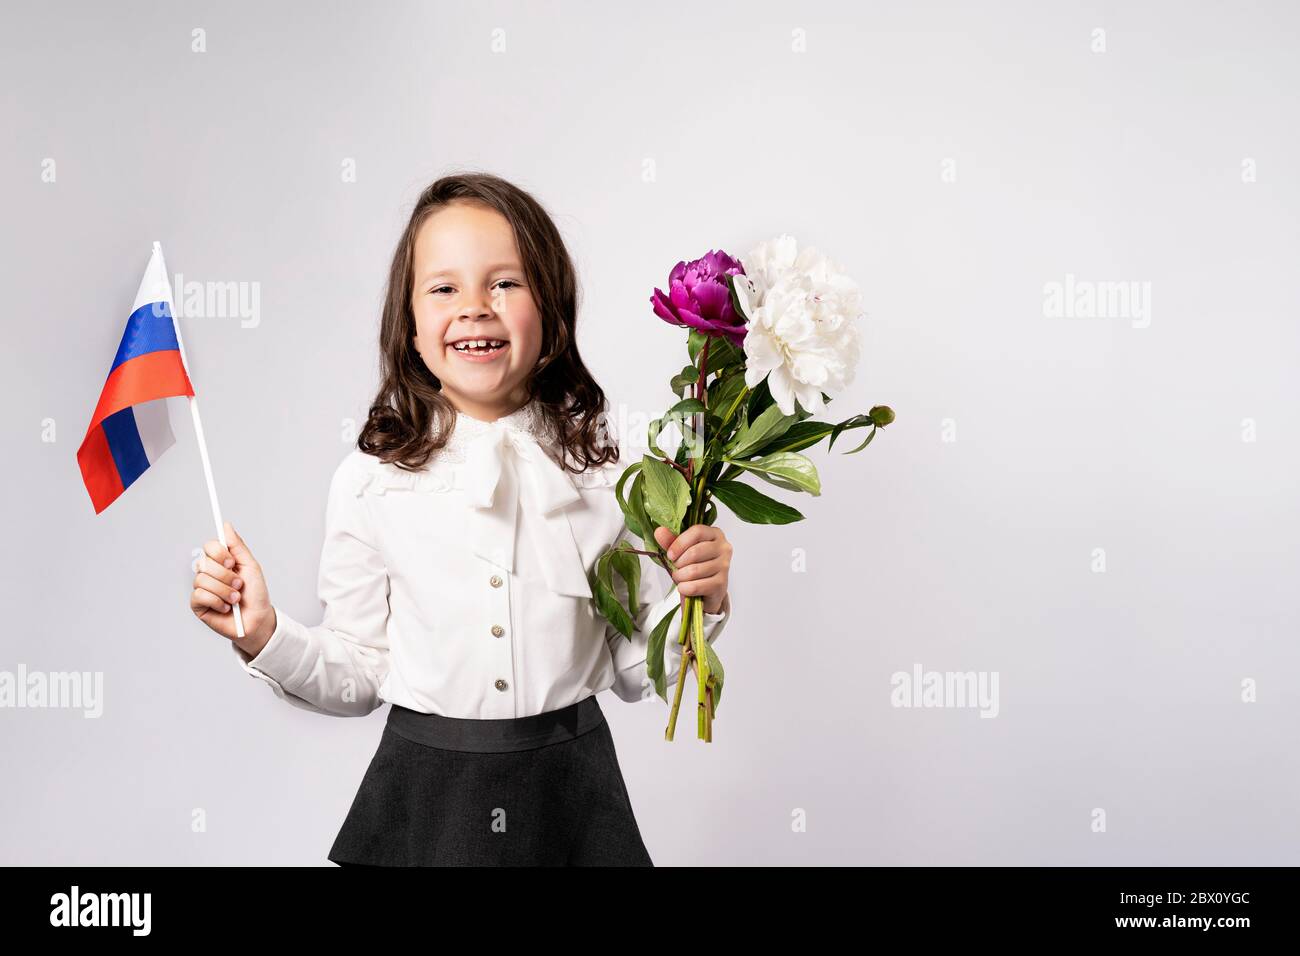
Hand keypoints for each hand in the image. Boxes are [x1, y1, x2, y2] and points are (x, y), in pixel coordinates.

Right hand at [190, 521, 276, 656]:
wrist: (258, 619)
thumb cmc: (256, 594)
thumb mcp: (251, 566)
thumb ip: (237, 546)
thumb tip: (226, 525)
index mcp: (221, 562)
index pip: (208, 547)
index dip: (218, 553)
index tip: (232, 562)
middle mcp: (209, 573)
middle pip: (204, 562)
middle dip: (225, 576)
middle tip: (239, 585)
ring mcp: (202, 588)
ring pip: (202, 579)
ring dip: (224, 591)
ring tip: (236, 599)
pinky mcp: (197, 605)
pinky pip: (199, 595)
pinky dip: (217, 601)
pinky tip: (226, 608)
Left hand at [653, 524, 730, 614]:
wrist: (707, 591)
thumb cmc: (695, 566)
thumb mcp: (682, 551)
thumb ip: (671, 540)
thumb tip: (660, 531)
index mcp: (715, 534)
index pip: (697, 531)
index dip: (680, 543)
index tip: (670, 554)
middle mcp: (723, 548)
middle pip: (695, 552)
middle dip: (679, 563)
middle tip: (675, 567)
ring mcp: (724, 566)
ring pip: (694, 571)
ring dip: (680, 577)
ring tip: (679, 578)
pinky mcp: (721, 584)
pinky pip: (696, 586)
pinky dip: (684, 588)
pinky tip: (684, 587)